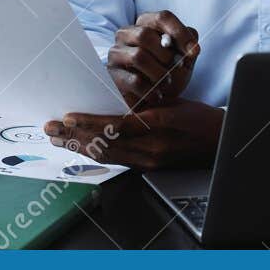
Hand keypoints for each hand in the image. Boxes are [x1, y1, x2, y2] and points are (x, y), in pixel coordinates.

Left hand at [45, 101, 224, 169]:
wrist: (219, 144)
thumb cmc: (200, 119)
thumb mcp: (173, 104)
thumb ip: (144, 105)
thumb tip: (113, 101)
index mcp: (157, 127)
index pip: (115, 126)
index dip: (89, 122)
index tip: (68, 117)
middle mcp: (150, 149)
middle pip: (104, 144)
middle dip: (74, 136)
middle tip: (50, 128)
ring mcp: (148, 162)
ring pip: (106, 155)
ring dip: (79, 147)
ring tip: (58, 138)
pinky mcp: (148, 168)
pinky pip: (116, 161)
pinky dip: (96, 154)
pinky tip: (81, 149)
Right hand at [105, 11, 199, 108]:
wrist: (154, 98)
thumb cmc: (168, 72)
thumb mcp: (183, 57)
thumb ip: (188, 46)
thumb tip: (192, 46)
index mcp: (145, 23)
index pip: (162, 17)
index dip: (180, 33)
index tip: (195, 51)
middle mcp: (126, 34)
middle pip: (144, 34)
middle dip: (166, 54)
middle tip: (178, 67)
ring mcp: (116, 54)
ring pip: (138, 57)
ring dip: (159, 73)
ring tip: (167, 83)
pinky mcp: (112, 76)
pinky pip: (133, 80)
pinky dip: (151, 90)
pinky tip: (157, 96)